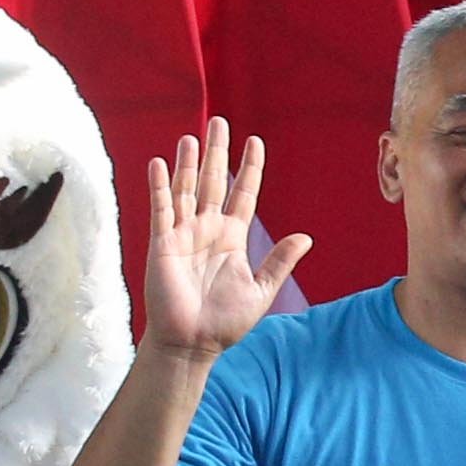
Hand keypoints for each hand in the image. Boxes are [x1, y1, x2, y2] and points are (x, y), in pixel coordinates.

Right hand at [142, 121, 306, 361]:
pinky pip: (162, 210)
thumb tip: (306, 238)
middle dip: (218, 153)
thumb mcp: (261, 290)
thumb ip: (279, 262)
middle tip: (220, 122)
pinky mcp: (163, 244)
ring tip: (192, 137)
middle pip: (214, 182)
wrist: (193, 343)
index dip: (250, 169)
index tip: (255, 143)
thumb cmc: (226, 321)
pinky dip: (161, 186)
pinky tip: (160, 163)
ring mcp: (184, 234)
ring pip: (187, 189)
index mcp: (234, 238)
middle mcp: (209, 230)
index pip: (243, 194)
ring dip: (188, 163)